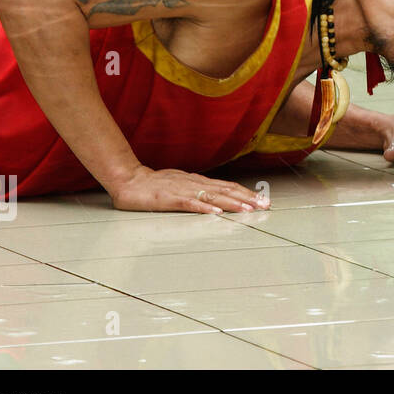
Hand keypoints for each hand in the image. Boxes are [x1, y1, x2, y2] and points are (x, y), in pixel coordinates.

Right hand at [107, 165, 269, 213]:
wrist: (128, 180)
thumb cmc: (155, 185)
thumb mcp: (181, 185)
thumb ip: (199, 191)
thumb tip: (219, 198)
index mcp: (198, 181)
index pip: (227, 186)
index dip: (246, 193)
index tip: (263, 200)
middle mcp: (194, 183)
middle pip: (225, 191)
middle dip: (247, 198)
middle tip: (265, 206)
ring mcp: (181, 190)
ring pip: (211, 197)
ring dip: (231, 203)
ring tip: (248, 209)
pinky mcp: (167, 199)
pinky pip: (188, 204)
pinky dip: (203, 208)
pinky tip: (215, 213)